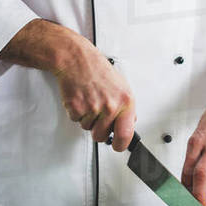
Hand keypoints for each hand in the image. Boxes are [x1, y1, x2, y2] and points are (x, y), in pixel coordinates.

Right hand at [49, 27, 135, 150]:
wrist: (77, 59)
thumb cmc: (98, 70)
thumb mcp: (121, 85)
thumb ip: (126, 106)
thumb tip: (129, 123)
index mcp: (125, 101)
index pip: (126, 134)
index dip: (120, 144)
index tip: (118, 146)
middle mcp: (110, 106)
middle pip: (102, 136)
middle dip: (98, 128)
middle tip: (97, 113)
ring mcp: (93, 108)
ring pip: (88, 128)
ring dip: (87, 118)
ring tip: (89, 99)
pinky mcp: (77, 108)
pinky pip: (76, 120)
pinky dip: (76, 112)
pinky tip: (80, 97)